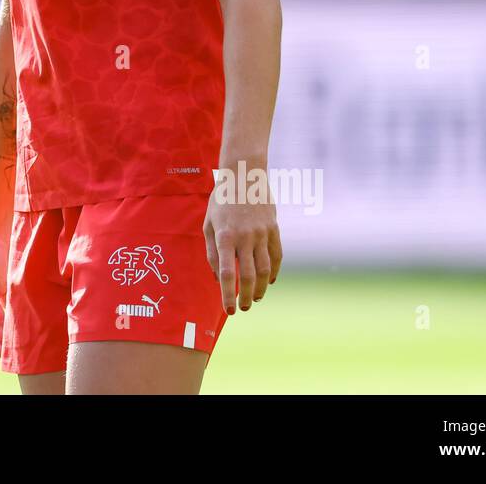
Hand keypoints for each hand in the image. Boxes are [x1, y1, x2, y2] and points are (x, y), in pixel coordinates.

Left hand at [204, 185, 281, 314]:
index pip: (227, 274)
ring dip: (262, 288)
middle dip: (247, 297)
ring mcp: (262, 233)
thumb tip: (218, 278)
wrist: (244, 174)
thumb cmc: (221, 201)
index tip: (229, 310)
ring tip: (256, 298)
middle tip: (244, 307)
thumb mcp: (208, 224)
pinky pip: (277, 256)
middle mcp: (245, 237)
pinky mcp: (274, 228)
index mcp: (225, 236)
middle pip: (249, 276)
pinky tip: (270, 281)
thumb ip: (212, 252)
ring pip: (265, 270)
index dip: (228, 295)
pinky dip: (274, 272)